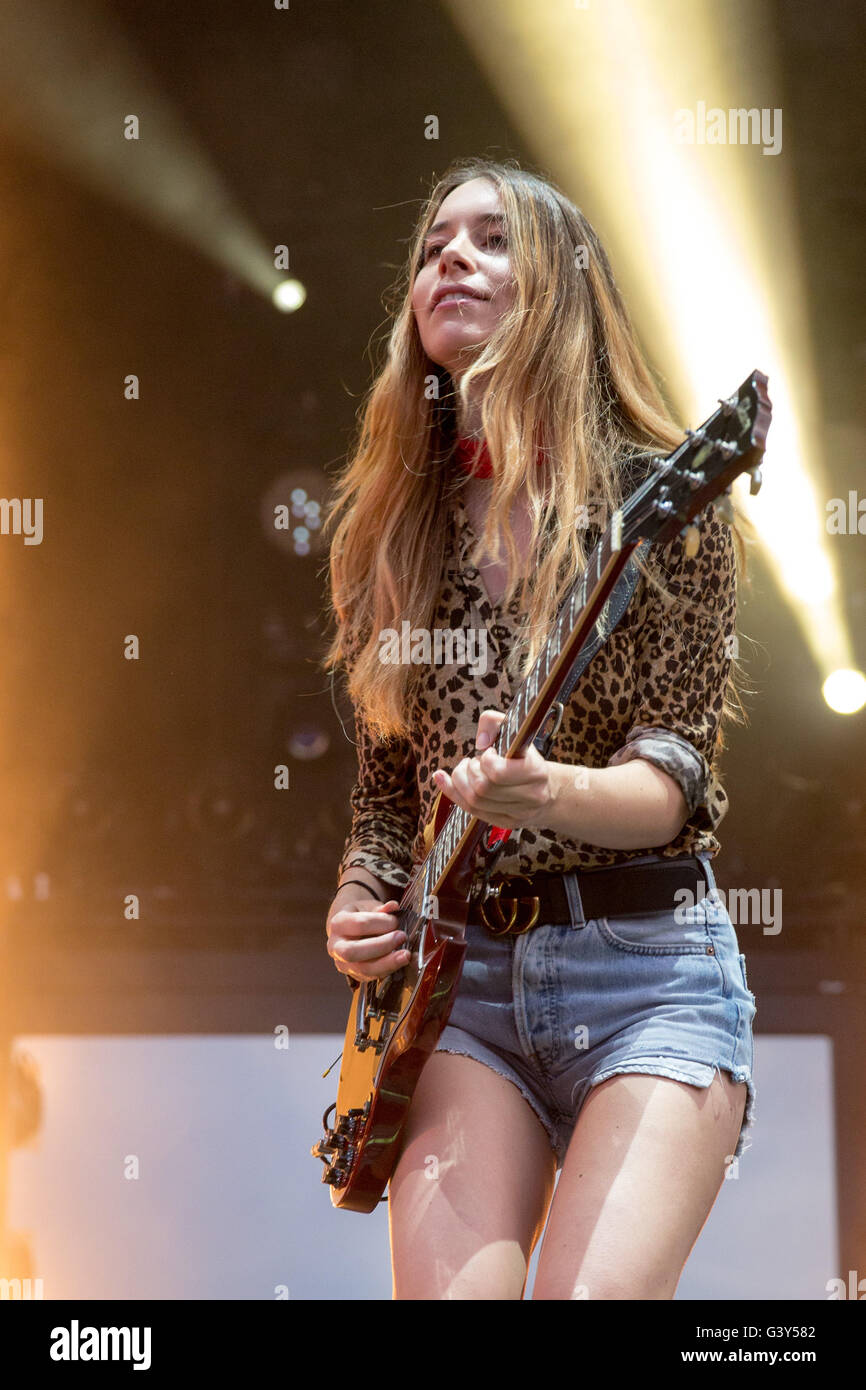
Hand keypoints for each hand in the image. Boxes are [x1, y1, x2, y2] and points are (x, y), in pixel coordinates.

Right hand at [326, 895, 409, 981]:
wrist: (351, 931)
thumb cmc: (362, 916)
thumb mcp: (369, 907)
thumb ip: (382, 909)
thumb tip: (394, 906)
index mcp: (338, 924)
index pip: (359, 924)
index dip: (380, 923)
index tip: (396, 921)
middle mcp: (335, 946)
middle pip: (353, 951)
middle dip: (381, 946)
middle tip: (401, 937)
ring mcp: (343, 964)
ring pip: (363, 969)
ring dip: (388, 963)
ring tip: (405, 955)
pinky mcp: (355, 976)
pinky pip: (373, 977)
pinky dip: (389, 970)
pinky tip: (402, 962)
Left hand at [431, 709, 554, 830]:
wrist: (549, 791)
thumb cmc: (525, 757)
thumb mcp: (516, 732)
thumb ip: (495, 722)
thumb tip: (479, 743)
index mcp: (536, 772)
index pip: (498, 773)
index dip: (485, 761)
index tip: (488, 752)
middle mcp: (531, 797)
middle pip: (482, 789)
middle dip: (470, 771)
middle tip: (475, 761)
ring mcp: (518, 814)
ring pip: (474, 802)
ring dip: (461, 781)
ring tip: (467, 769)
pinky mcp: (505, 823)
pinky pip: (471, 811)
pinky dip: (452, 792)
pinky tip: (442, 778)